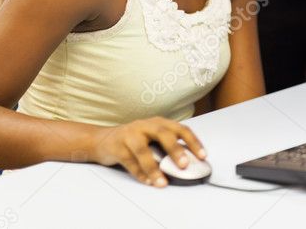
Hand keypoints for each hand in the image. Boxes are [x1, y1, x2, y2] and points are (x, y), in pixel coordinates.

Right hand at [90, 117, 206, 186]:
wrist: (103, 140)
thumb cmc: (134, 140)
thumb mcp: (153, 139)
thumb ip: (167, 148)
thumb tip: (188, 165)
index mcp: (159, 123)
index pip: (180, 129)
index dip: (193, 141)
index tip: (203, 156)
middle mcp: (145, 125)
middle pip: (163, 134)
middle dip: (175, 150)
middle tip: (184, 165)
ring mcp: (130, 134)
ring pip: (143, 150)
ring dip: (154, 168)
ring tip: (162, 182)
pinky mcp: (117, 146)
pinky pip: (129, 162)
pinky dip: (139, 174)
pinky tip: (148, 181)